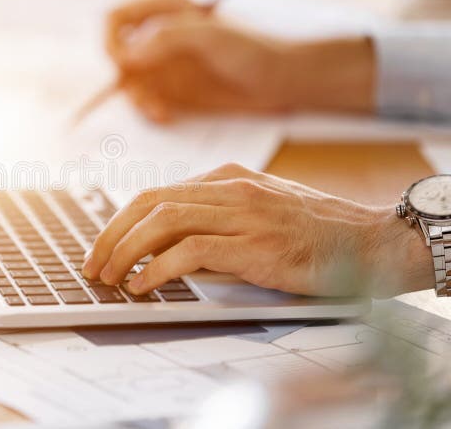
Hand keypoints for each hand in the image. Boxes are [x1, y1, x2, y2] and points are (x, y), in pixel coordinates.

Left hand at [82, 163, 433, 297]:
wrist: (369, 241)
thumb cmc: (312, 231)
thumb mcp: (255, 211)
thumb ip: (212, 218)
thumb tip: (159, 245)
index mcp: (225, 178)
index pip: (154, 194)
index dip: (119, 222)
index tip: (101, 247)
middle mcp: (229, 188)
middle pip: (149, 204)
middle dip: (111, 236)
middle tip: (93, 265)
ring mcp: (243, 213)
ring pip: (162, 222)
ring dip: (126, 252)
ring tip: (111, 278)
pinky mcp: (255, 245)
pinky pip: (191, 251)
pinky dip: (158, 269)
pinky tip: (144, 285)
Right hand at [105, 0, 375, 122]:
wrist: (281, 81)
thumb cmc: (252, 49)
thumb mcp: (210, 36)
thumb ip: (167, 39)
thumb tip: (128, 56)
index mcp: (164, 9)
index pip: (117, 19)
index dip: (111, 41)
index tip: (122, 64)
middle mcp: (158, 35)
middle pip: (117, 54)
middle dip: (125, 78)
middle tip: (142, 97)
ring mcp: (163, 65)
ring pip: (128, 82)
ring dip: (137, 99)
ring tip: (159, 112)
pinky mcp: (171, 91)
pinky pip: (145, 102)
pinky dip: (149, 111)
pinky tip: (167, 116)